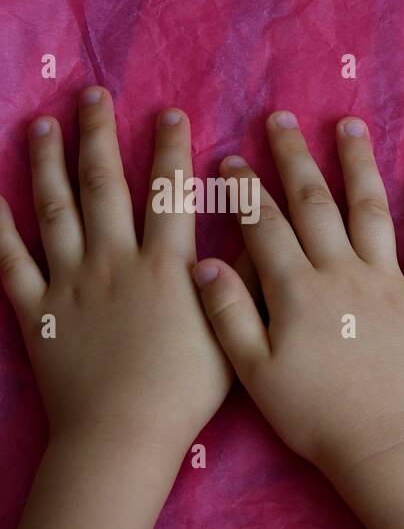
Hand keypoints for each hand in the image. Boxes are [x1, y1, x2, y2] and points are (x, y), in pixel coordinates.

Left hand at [0, 87, 230, 454]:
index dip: (169, 150)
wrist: (123, 433)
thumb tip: (254, 232)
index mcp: (167, 268)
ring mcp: (70, 283)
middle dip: (99, 135)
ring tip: (41, 125)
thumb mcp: (234, 336)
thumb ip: (245, 282)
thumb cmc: (186, 393)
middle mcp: (115, 262)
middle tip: (92, 94)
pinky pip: (10, 260)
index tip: (168, 113)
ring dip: (47, 162)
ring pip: (56, 210)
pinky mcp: (35, 310)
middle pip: (105, 186)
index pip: (169, 194)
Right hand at [191, 111, 403, 476]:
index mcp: (296, 290)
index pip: (265, 225)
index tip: (232, 159)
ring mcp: (386, 282)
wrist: (383, 442)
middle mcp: (342, 273)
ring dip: (358, 164)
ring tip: (349, 125)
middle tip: (280, 120)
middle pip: (314, 203)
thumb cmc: (314, 415)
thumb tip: (203, 261)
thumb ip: (228, 312)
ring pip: (370, 210)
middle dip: (294, 158)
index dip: (246, 190)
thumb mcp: (253, 371)